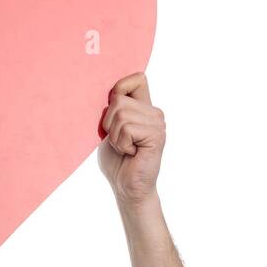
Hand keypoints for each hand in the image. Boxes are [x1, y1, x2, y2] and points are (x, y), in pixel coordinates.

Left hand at [97, 72, 165, 203]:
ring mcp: (157, 123)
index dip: (120, 88)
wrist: (127, 188)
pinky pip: (127, 129)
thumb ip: (113, 110)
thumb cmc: (117, 162)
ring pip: (121, 114)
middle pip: (119, 99)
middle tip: (119, 142)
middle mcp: (154, 112)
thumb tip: (108, 94)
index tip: (112, 109)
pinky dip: (121, 144)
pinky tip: (131, 153)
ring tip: (125, 148)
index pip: (137, 78)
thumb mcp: (110, 130)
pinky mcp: (156, 135)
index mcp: (144, 108)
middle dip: (109, 124)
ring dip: (115, 136)